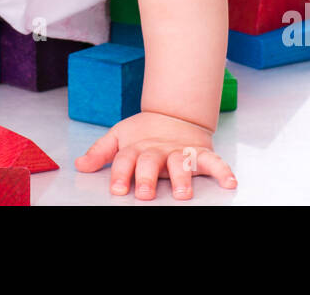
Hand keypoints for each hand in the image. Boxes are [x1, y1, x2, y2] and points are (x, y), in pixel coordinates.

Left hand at [74, 110, 237, 199]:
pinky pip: (213, 161)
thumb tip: (80, 165)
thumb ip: (100, 153)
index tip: (118, 190)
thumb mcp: (119, 138)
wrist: (174, 114)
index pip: (124, 160)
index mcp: (136, 148)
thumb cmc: (144, 133)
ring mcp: (179, 152)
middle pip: (151, 162)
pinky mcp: (199, 153)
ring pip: (181, 164)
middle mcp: (158, 150)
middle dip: (148, 178)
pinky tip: (230, 182)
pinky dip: (223, 170)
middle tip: (145, 194)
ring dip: (182, 178)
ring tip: (183, 194)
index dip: (120, 175)